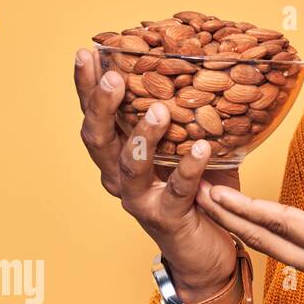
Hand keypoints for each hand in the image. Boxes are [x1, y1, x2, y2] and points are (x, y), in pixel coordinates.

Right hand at [74, 46, 238, 301]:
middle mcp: (120, 177)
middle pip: (98, 138)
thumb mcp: (194, 146)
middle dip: (102, 105)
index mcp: (120, 155)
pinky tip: (202, 147)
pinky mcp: (166, 219)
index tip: (87, 51)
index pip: (97, 116)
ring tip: (160, 109)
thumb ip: (194, 114)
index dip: (87, 87)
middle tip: (113, 76)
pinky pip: (177, 191)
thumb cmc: (200, 192)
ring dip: (142, 136)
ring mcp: (140, 200)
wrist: (209, 252)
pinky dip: (189, 168)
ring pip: (129, 167)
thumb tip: (216, 65)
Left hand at [195, 170, 303, 303]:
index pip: (289, 224)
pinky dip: (275, 242)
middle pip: (273, 242)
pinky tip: (271, 234)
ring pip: (283, 253)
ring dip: (251, 231)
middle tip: (200, 195)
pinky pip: (299, 259)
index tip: (217, 191)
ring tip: (225, 212)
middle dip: (234, 219)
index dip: (251, 206)